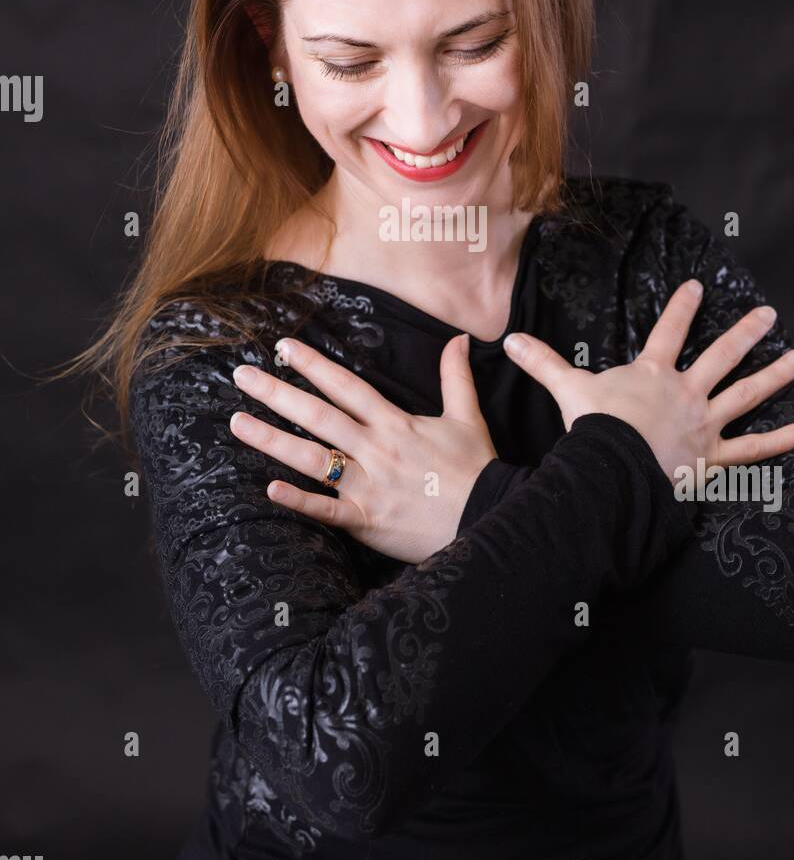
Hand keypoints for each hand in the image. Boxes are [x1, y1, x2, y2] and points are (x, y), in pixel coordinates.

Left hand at [228, 333, 496, 562]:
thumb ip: (455, 377)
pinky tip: (268, 490)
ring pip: (312, 459)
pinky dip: (299, 501)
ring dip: (272, 440)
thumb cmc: (476, 469)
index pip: (346, 387)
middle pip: (319, 415)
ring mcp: (368, 486)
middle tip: (241, 375)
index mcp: (395, 423)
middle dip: (278, 393)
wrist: (491, 517)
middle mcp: (375, 449)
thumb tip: (460, 339)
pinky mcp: (367, 520)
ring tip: (236, 423)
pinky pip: (328, 511)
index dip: (314, 365)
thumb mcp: (468, 417)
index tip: (283, 346)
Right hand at [502, 279, 793, 483]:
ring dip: (776, 375)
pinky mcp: (715, 457)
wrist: (613, 470)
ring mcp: (705, 424)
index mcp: (653, 374)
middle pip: (722, 355)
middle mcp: (686, 393)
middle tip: (769, 314)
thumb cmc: (593, 430)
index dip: (682, 307)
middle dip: (746, 332)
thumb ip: (542, 363)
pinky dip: (781, 441)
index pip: (669, 331)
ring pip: (747, 394)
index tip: (697, 286)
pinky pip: (753, 449)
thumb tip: (509, 340)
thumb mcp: (567, 391)